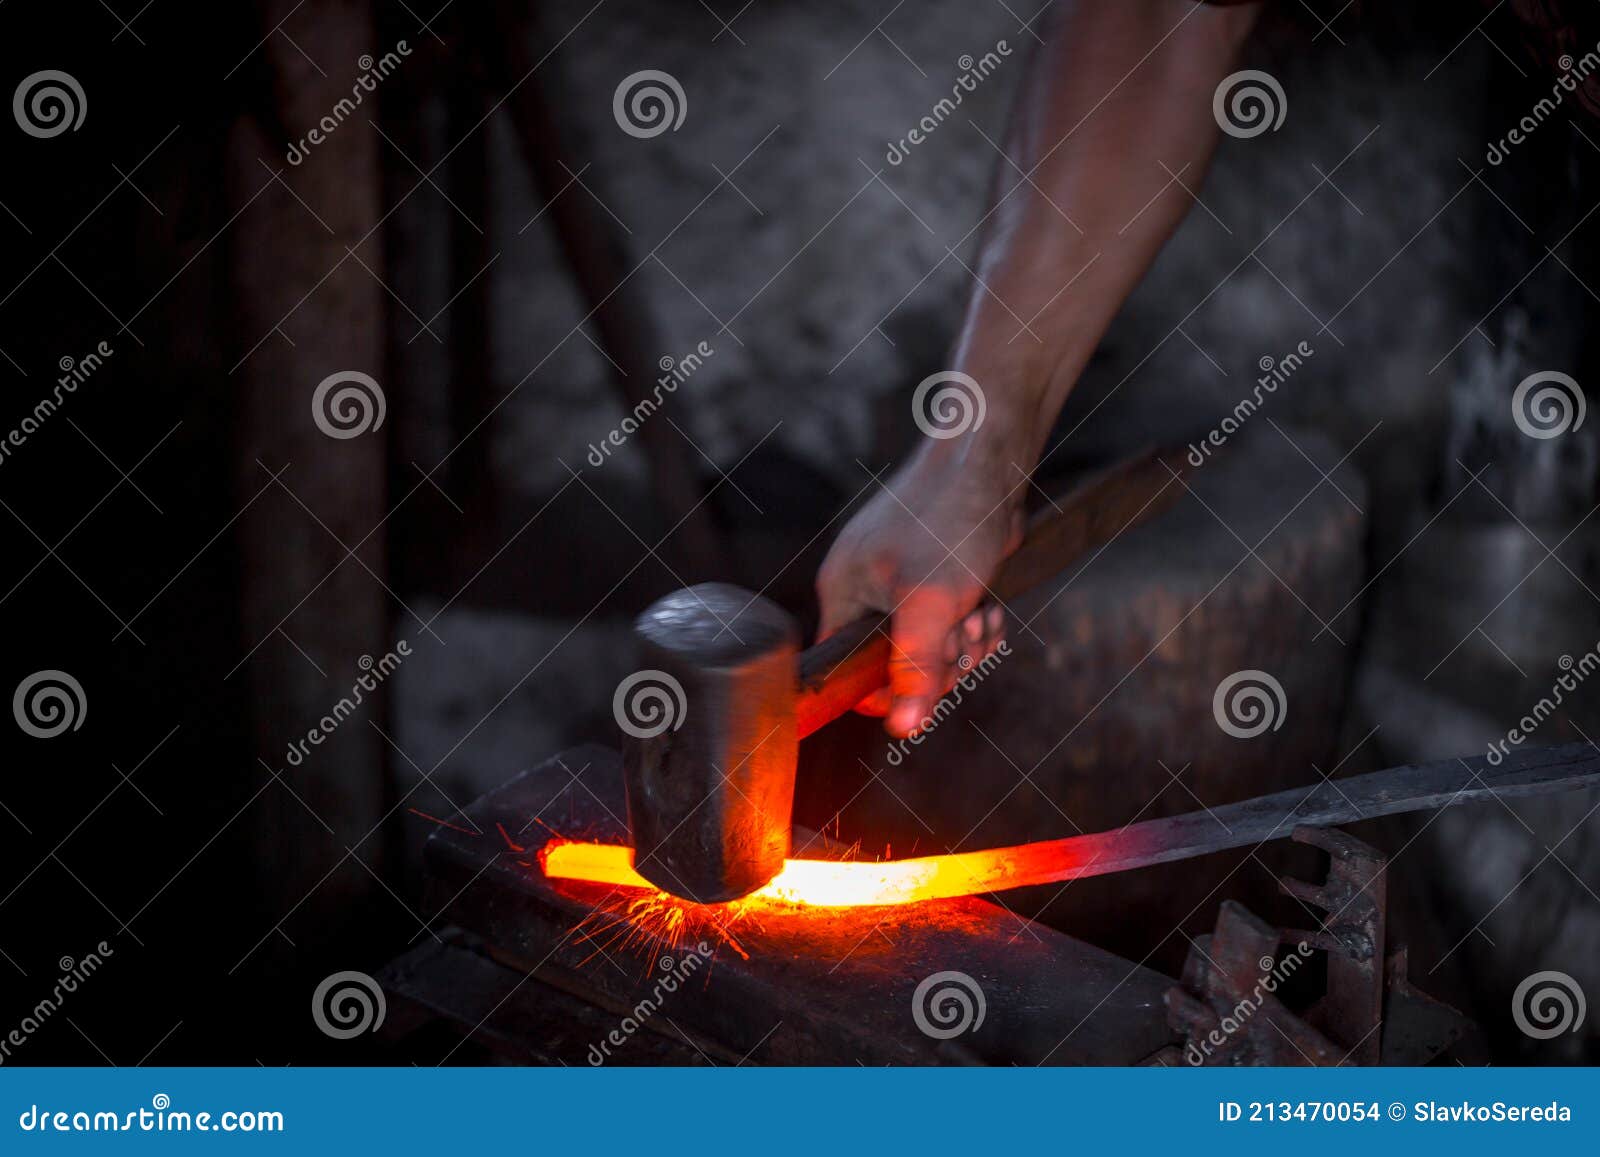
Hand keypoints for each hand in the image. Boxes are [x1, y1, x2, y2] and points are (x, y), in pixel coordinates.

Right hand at [816, 443, 1021, 736]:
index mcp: (843, 595)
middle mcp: (866, 591)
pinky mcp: (936, 576)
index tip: (925, 683)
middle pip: (898, 666)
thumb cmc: (949, 518)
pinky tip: (990, 608)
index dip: (886, 690)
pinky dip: (975, 623)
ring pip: (932, 648)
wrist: (989, 458)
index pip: (847, 673)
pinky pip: (951, 624)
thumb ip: (914, 669)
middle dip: (941, 660)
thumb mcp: (930, 604)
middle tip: (964, 635)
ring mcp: (902, 582)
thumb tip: (902, 728)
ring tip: (981, 614)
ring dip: (965, 643)